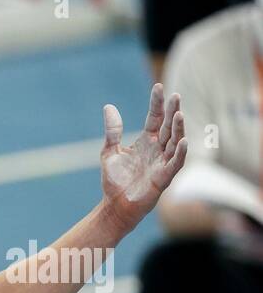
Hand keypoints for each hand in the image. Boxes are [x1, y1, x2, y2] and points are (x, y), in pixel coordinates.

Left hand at [99, 83, 186, 235]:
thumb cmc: (115, 181)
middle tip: (175, 95)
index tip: (159, 86)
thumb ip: (112, 130)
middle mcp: (158, 149)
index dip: (157, 103)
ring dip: (178, 129)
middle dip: (172, 111)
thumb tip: (108, 106)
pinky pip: (176, 163)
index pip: (155, 118)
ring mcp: (163, 162)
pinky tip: (184, 141)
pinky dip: (181, 152)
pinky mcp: (164, 177)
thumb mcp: (110, 151)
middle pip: (168, 126)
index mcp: (146, 141)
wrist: (115, 205)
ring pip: (175, 142)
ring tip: (179, 114)